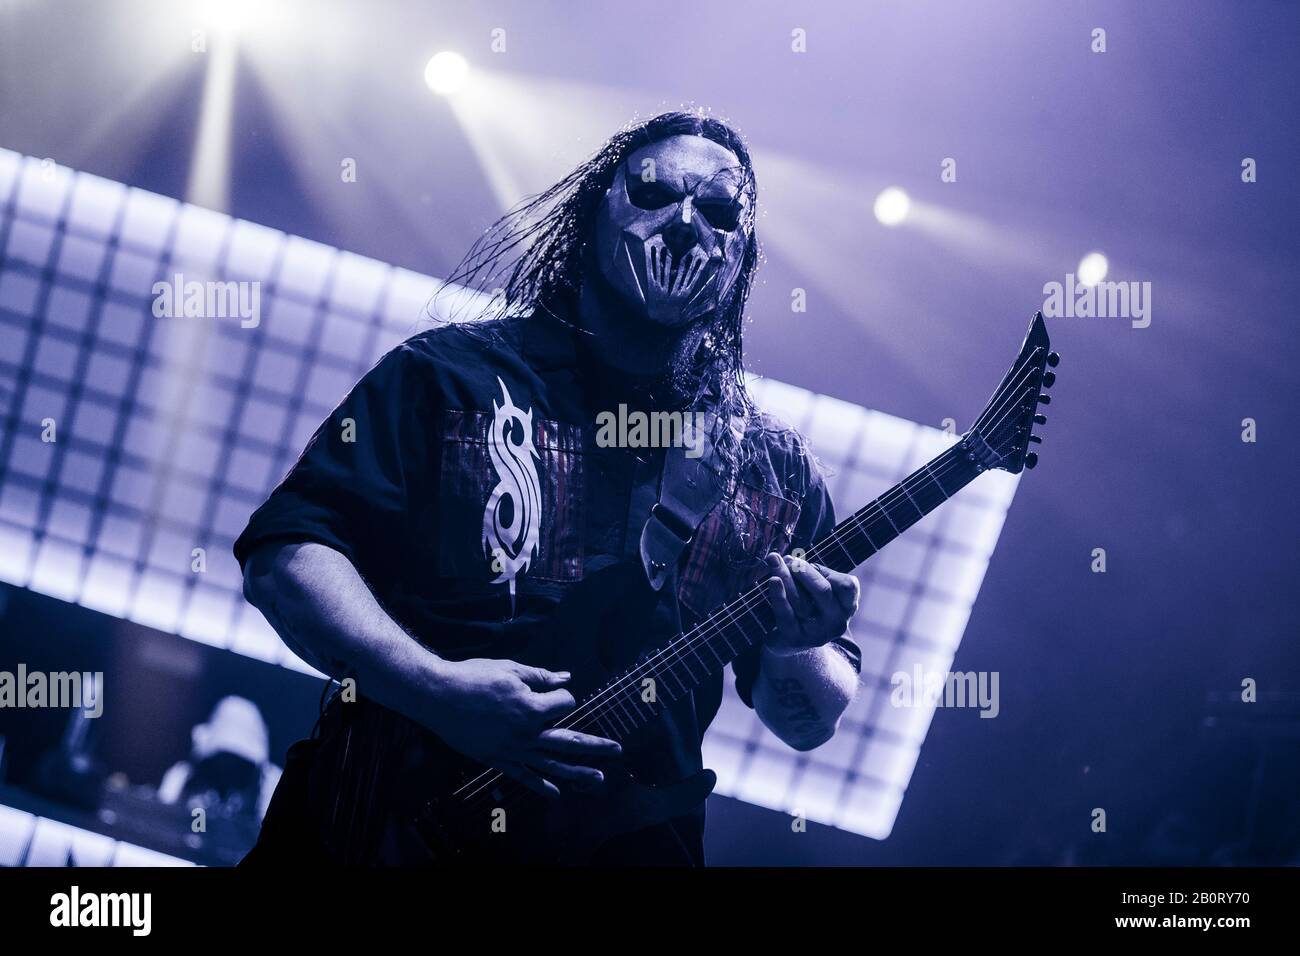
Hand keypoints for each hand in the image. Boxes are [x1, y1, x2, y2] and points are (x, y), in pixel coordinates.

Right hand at [423, 658, 620, 798]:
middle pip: (569, 740)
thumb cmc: (474, 677)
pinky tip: (557, 793)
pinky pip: (524, 775)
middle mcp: (525, 732)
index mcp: (530, 707)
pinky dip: (541, 785)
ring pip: (551, 763)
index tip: (551, 690)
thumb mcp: (510, 669)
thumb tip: (566, 678)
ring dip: (577, 771)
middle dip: (595, 745)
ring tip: (599, 778)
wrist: (438, 695)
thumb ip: (541, 676)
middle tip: (617, 750)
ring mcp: (512, 749)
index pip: (564, 704)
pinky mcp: (497, 758)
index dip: (562, 696)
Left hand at [762, 553, 859, 655]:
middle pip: (823, 591)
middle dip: (804, 571)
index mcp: (847, 607)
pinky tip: (773, 580)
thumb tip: (789, 559)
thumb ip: (812, 576)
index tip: (806, 564)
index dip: (827, 571)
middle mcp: (836, 622)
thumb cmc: (807, 607)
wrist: (792, 643)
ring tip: (774, 561)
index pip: (848, 586)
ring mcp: (816, 633)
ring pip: (801, 601)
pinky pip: (786, 614)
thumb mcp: (818, 593)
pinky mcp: (795, 639)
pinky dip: (778, 595)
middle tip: (789, 560)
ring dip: (786, 577)